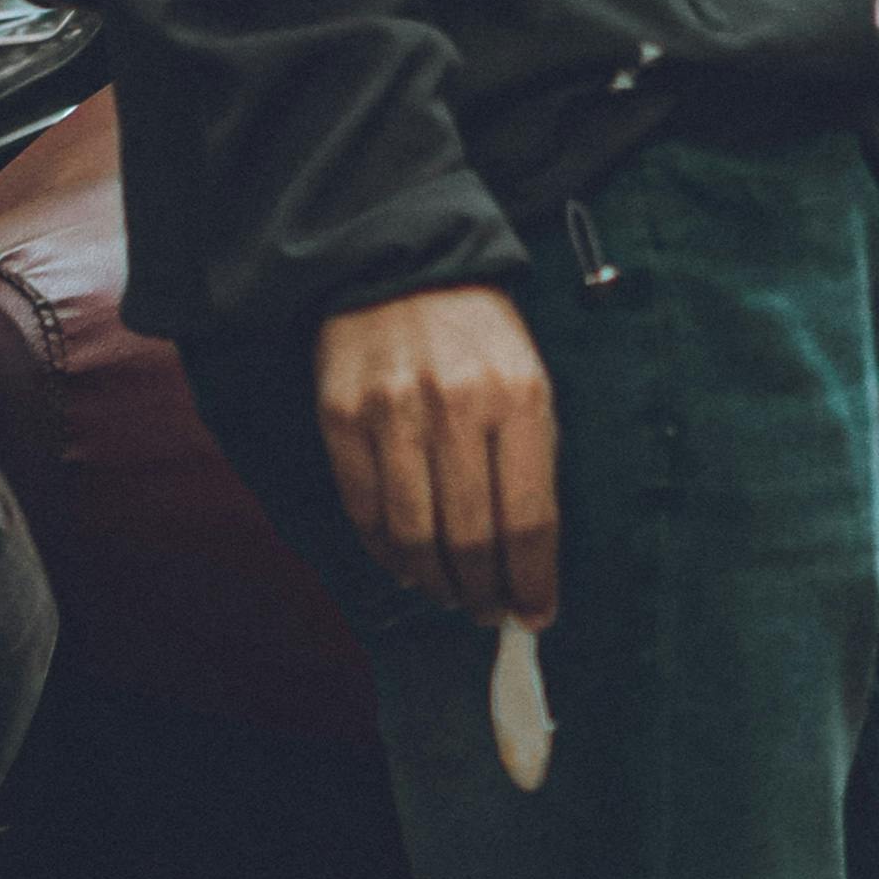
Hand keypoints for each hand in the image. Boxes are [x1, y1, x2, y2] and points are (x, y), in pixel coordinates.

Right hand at [315, 282, 560, 622]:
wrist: (403, 265)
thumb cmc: (480, 336)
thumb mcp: (531, 380)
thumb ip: (534, 464)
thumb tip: (530, 557)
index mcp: (519, 397)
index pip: (529, 519)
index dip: (533, 581)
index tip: (537, 613)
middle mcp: (454, 406)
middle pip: (469, 538)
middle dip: (485, 592)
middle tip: (490, 610)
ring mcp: (391, 413)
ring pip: (412, 536)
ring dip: (436, 583)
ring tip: (452, 593)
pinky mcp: (341, 419)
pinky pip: (364, 512)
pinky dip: (387, 554)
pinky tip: (407, 565)